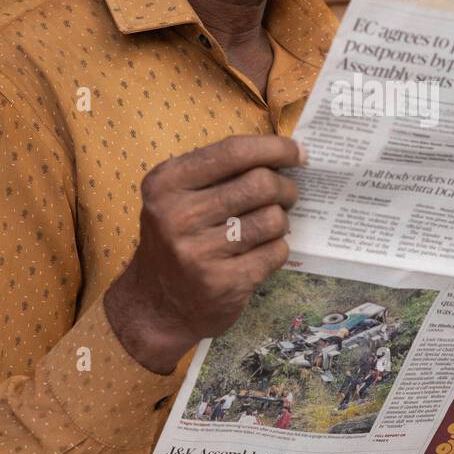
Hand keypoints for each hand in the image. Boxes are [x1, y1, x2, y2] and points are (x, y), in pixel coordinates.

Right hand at [105, 135, 304, 372]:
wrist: (156, 306)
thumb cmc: (178, 240)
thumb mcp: (178, 197)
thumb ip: (220, 172)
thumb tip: (285, 154)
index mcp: (166, 183)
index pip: (233, 152)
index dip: (275, 148)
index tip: (298, 152)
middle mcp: (177, 216)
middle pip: (260, 183)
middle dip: (286, 187)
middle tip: (287, 196)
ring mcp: (199, 253)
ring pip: (273, 219)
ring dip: (281, 221)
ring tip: (269, 227)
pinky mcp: (222, 283)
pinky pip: (275, 252)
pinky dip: (277, 249)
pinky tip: (261, 253)